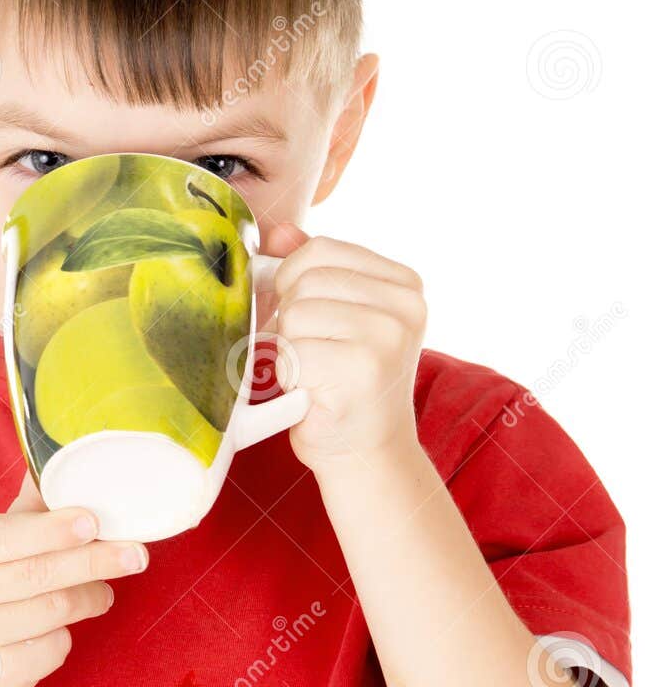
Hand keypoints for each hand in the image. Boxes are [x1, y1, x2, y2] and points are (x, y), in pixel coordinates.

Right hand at [0, 473, 147, 686]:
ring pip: (54, 609)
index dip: (56, 530)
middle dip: (95, 560)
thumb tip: (54, 462)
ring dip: (90, 598)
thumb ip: (21, 515)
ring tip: (101, 593)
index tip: (95, 522)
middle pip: (40, 572)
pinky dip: (64, 638)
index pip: (10, 535)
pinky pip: (52, 648)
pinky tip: (54, 633)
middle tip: (137, 555)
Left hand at [263, 225, 426, 476]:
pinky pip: (293, 353)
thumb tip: (279, 231)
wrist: (367, 455)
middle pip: (304, 279)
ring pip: (295, 314)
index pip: (321, 249)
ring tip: (316, 374)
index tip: (307, 319)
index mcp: (404, 283)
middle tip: (312, 354)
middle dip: (291, 320)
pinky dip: (290, 377)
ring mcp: (389, 335)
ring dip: (290, 350)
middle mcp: (406, 304)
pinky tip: (314, 393)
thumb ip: (314, 271)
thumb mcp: (338, 317)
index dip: (293, 282)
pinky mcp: (364, 369)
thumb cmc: (346, 386)